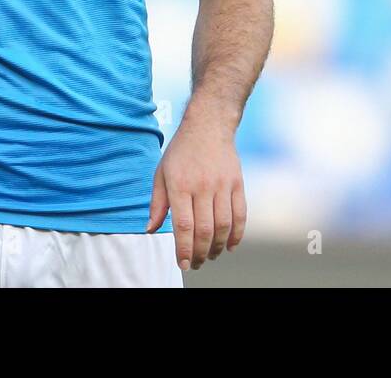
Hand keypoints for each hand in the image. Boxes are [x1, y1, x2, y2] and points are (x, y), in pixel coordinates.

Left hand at [145, 115, 246, 270]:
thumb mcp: (161, 173)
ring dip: (217, 246)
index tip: (183, 264)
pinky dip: (236, 234)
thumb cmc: (181, 152)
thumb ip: (157, 203)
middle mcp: (202, 186)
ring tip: (210, 256)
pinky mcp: (237, 183)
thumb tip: (150, 230)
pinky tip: (230, 246)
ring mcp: (222, 185)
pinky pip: (240, 214)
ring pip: (223, 225)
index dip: (184, 249)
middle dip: (199, 253)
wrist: (208, 125)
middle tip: (195, 264)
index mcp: (180, 185)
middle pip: (204, 230)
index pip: (184, 225)